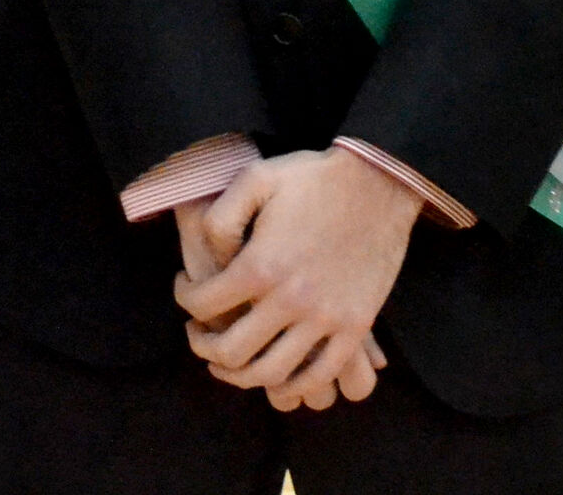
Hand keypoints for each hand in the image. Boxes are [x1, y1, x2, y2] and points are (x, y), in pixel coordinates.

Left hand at [175, 148, 417, 411]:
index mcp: (260, 265)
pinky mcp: (355, 327)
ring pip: (273, 374)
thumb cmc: (311, 177)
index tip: (185, 287)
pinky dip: (293, 385)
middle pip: (232, 351)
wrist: (377, 182)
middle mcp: (291, 299)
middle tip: (197, 335)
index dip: (184, 299)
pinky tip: (277, 373)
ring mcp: (326, 319)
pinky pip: (320, 375)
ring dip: (241, 376)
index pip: (204, 303)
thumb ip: (221, 217)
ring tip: (228, 362)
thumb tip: (211, 257)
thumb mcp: (255, 178)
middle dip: (204, 348)